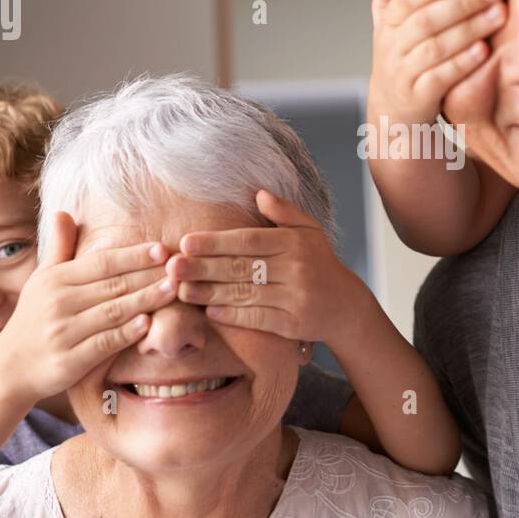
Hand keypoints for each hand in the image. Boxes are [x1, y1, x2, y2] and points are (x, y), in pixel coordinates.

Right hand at [0, 212, 175, 404]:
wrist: (10, 368)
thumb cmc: (33, 319)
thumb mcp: (41, 281)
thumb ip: (59, 248)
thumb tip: (63, 212)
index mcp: (55, 280)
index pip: (102, 262)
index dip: (133, 255)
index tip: (162, 249)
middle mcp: (58, 302)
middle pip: (113, 284)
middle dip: (149, 274)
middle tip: (180, 267)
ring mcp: (62, 332)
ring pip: (113, 312)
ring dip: (146, 299)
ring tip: (174, 289)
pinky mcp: (68, 360)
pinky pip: (104, 344)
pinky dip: (127, 333)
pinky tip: (149, 324)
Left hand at [168, 190, 368, 348]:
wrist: (346, 306)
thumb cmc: (320, 263)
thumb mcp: (309, 231)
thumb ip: (284, 212)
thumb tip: (258, 193)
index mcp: (296, 242)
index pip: (249, 241)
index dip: (216, 242)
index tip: (186, 242)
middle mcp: (297, 269)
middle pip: (241, 268)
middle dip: (203, 267)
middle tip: (172, 267)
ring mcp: (296, 298)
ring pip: (244, 294)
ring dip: (209, 293)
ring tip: (181, 290)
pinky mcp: (294, 324)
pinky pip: (257, 318)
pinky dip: (232, 315)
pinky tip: (209, 311)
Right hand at [368, 0, 508, 125]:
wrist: (392, 109)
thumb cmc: (399, 54)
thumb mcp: (386, 18)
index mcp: (387, 22)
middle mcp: (392, 45)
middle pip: (426, 21)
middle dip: (462, 3)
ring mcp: (404, 73)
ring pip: (436, 48)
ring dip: (469, 29)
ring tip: (500, 13)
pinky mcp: (419, 97)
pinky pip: (440, 79)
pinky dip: (462, 64)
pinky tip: (485, 50)